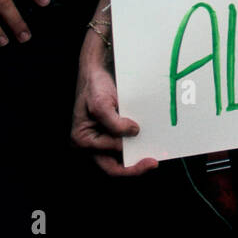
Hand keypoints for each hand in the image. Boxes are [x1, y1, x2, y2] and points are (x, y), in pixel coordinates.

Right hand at [71, 34, 156, 176]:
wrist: (98, 71)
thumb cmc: (94, 86)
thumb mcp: (101, 104)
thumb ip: (114, 123)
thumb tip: (133, 132)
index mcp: (83, 141)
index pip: (109, 164)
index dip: (130, 164)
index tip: (149, 159)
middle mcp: (91, 144)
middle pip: (115, 166)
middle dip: (135, 166)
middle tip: (154, 162)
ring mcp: (102, 138)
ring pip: (121, 156)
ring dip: (137, 154)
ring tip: (155, 151)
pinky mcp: (112, 131)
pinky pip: (125, 142)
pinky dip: (137, 143)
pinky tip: (149, 139)